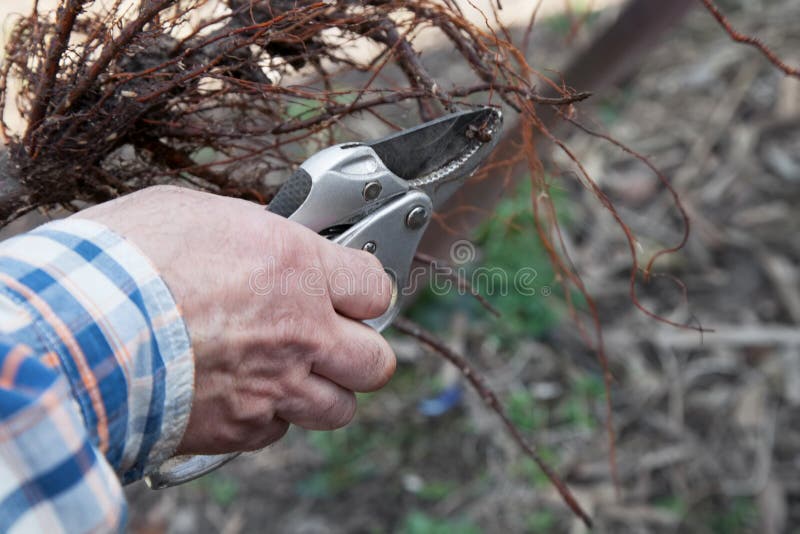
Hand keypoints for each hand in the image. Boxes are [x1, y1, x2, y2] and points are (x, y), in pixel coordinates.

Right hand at [74, 185, 395, 454]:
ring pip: (339, 407)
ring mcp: (276, 386)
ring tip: (292, 374)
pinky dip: (267, 416)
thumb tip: (263, 240)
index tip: (354, 292)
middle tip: (335, 338)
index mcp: (298, 268)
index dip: (367, 290)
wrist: (79, 328)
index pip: (375, 286)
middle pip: (376, 360)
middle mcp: (301, 332)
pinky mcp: (240, 428)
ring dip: (324, 391)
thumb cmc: (126, 260)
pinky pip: (277, 431)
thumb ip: (251, 234)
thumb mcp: (198, 215)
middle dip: (361, 350)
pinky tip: (240, 395)